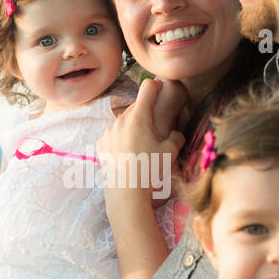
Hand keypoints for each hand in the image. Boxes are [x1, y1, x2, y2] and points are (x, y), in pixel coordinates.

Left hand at [97, 78, 184, 194]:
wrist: (126, 193)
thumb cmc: (150, 170)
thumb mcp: (172, 152)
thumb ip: (177, 136)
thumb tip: (176, 133)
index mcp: (139, 117)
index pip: (147, 87)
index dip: (156, 86)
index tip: (160, 91)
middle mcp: (121, 120)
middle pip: (135, 107)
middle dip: (146, 113)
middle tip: (155, 129)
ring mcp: (108, 132)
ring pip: (124, 121)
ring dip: (133, 127)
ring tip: (141, 146)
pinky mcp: (101, 144)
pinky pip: (113, 135)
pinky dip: (121, 139)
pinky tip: (128, 154)